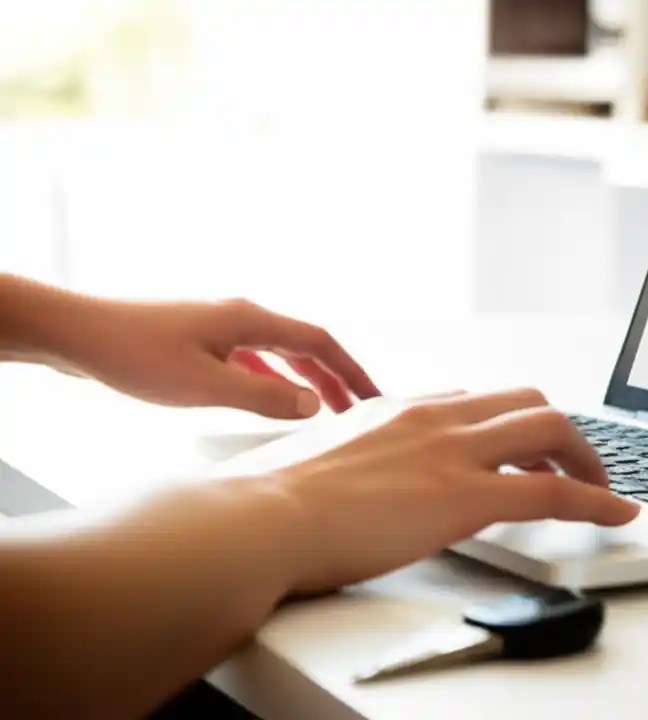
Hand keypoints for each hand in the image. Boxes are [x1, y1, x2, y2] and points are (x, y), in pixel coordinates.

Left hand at [56, 296, 379, 418]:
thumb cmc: (134, 355)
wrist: (76, 334)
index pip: (319, 342)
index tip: (376, 397)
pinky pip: (255, 361)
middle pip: (305, 347)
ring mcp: (220, 328)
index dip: (352, 370)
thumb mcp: (203, 386)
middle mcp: (241, 317)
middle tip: (361, 412)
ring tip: (329, 412)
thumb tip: (313, 405)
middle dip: (336, 378)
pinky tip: (277, 401)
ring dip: (307, 382)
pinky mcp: (201, 341)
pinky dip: (275, 381)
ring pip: (280, 355)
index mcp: (249, 321)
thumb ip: (262, 397)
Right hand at [265, 388, 639, 593]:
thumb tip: (345, 481)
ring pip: (550, 430)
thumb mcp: (318, 460)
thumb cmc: (268, 499)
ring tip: (601, 487)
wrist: (256, 518)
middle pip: (525, 401)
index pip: (476, 400)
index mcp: (399, 408)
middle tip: (574, 463)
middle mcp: (433, 417)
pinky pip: (554, 492)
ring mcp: (453, 452)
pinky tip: (616, 511)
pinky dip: (596, 499)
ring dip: (586, 457)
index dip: (509, 424)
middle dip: (560, 431)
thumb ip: (350, 459)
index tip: (521, 447)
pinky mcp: (465, 496)